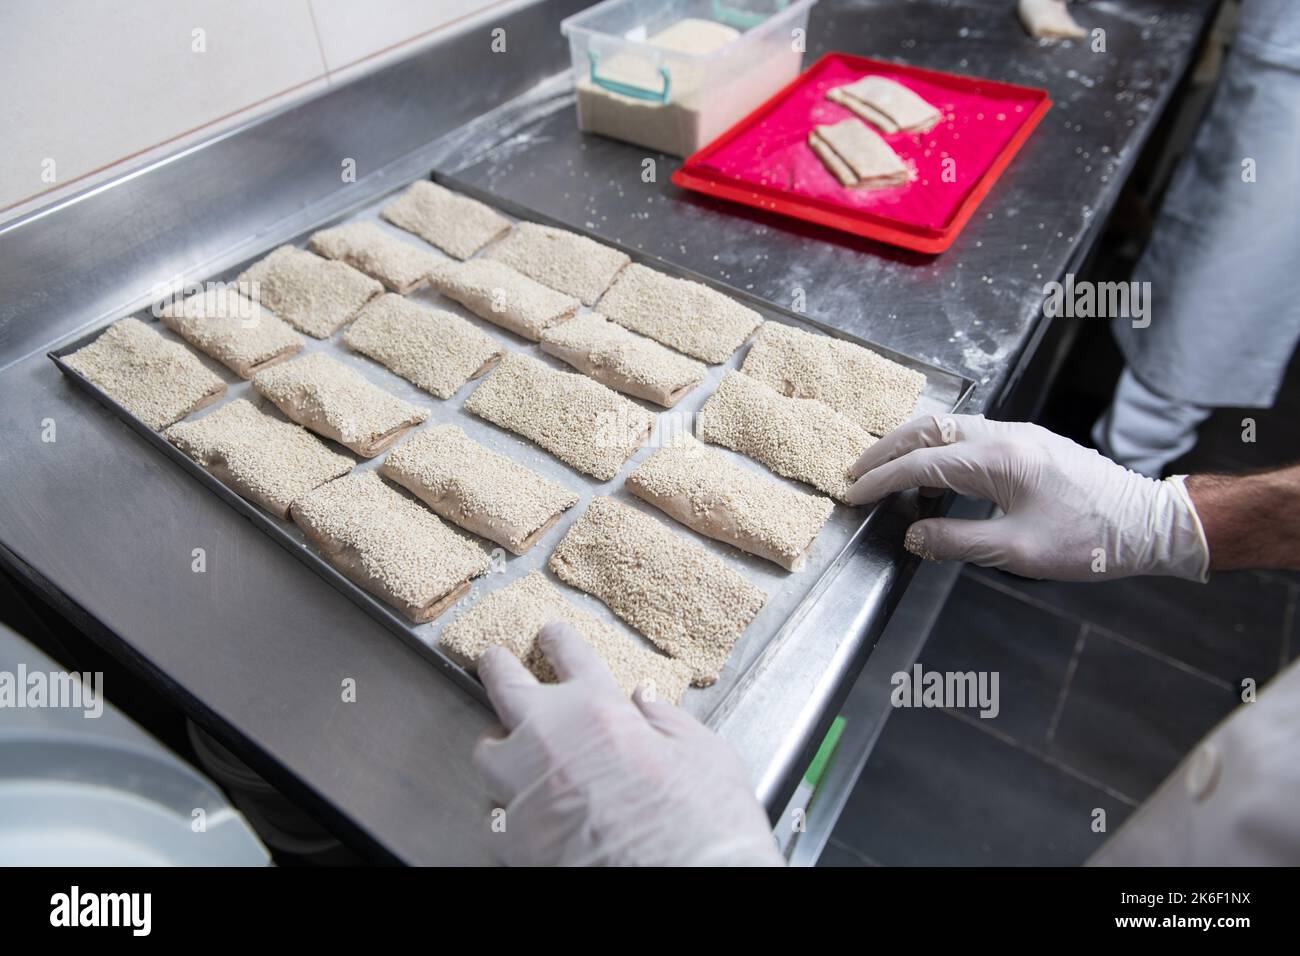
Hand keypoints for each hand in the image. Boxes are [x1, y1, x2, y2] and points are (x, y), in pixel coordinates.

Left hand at [473, 622, 783, 866]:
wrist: (683, 882)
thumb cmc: (702, 824)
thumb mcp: (705, 755)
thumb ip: (668, 721)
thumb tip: (646, 700)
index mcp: (600, 709)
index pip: (569, 655)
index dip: (557, 640)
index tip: (550, 635)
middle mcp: (552, 739)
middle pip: (505, 685)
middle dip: (498, 666)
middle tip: (494, 658)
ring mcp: (527, 788)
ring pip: (486, 752)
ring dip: (498, 747)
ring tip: (506, 749)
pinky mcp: (516, 838)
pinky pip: (495, 817)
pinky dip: (506, 813)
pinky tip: (520, 815)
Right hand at [846, 415, 1208, 581]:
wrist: (1149, 524)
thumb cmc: (1089, 541)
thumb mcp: (1018, 552)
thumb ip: (957, 541)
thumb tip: (914, 536)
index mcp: (998, 459)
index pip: (921, 464)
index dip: (881, 480)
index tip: (854, 495)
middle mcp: (1005, 435)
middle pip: (928, 429)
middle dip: (885, 450)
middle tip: (856, 473)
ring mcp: (1018, 434)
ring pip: (948, 426)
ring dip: (911, 446)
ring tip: (886, 473)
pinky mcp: (1029, 443)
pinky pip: (969, 434)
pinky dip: (938, 449)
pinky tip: (934, 478)